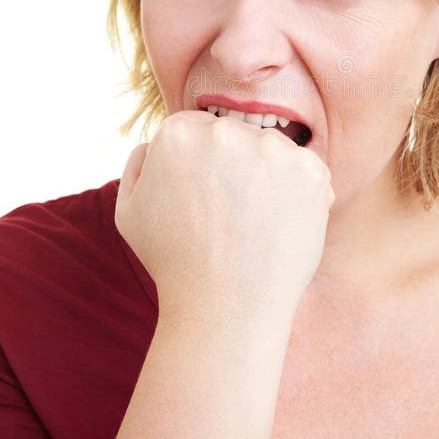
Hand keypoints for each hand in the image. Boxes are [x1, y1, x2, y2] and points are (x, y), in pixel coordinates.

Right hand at [115, 111, 334, 321]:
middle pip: (237, 135)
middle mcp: (225, 131)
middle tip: (231, 216)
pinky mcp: (310, 169)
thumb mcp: (128, 211)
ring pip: (273, 152)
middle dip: (236, 167)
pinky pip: (307, 171)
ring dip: (269, 177)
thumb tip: (157, 143)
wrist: (227, 308)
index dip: (202, 166)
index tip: (206, 199)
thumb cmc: (174, 264)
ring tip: (255, 224)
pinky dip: (300, 195)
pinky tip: (280, 226)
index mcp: (177, 133)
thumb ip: (138, 164)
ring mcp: (272, 149)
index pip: (197, 129)